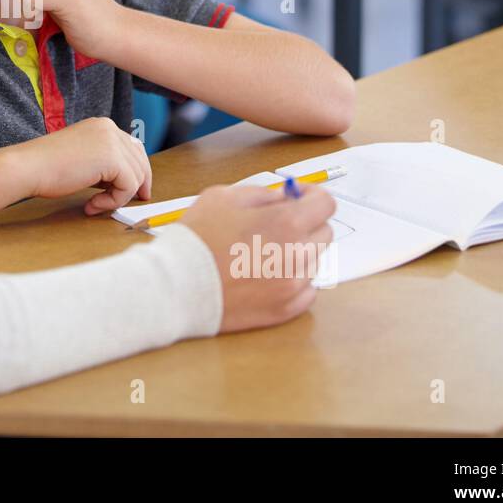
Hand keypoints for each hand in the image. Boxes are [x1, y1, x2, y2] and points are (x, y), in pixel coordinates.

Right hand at [10, 117, 150, 213]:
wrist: (28, 167)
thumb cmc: (45, 167)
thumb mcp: (81, 158)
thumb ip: (102, 162)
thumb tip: (122, 179)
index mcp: (102, 125)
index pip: (133, 146)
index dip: (138, 169)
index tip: (138, 189)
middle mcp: (110, 128)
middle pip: (140, 159)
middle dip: (139, 183)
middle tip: (137, 200)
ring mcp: (112, 141)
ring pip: (137, 176)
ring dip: (119, 196)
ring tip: (95, 203)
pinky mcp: (112, 159)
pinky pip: (128, 187)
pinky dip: (113, 201)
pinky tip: (92, 204)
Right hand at [176, 183, 335, 332]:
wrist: (177, 285)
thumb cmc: (196, 239)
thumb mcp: (223, 196)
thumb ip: (262, 194)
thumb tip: (284, 198)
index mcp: (286, 222)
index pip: (326, 204)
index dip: (312, 196)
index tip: (299, 198)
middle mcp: (298, 254)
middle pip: (324, 232)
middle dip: (305, 224)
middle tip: (276, 226)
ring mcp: (294, 285)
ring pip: (313, 261)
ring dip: (297, 253)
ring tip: (263, 254)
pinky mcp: (286, 309)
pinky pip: (307, 290)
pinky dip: (292, 280)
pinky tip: (266, 276)